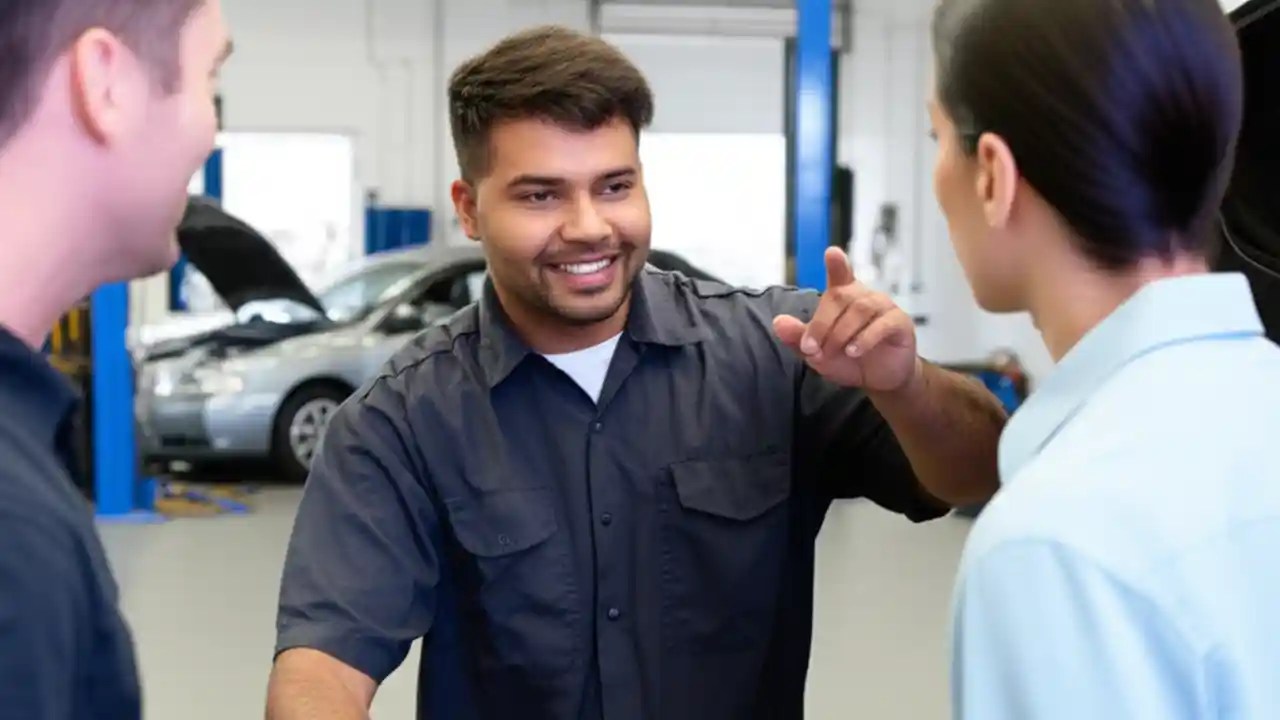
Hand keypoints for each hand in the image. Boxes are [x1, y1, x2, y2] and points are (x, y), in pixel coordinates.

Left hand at [773, 247, 922, 393]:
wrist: (879, 380)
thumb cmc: (849, 360)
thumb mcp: (818, 353)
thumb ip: (799, 338)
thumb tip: (777, 322)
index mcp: (844, 296)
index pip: (840, 274)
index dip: (837, 263)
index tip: (832, 252)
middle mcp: (864, 296)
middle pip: (840, 297)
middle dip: (822, 324)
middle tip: (812, 349)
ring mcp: (884, 307)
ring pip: (860, 310)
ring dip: (842, 333)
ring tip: (836, 353)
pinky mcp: (899, 323)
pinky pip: (882, 325)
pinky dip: (865, 339)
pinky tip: (853, 352)